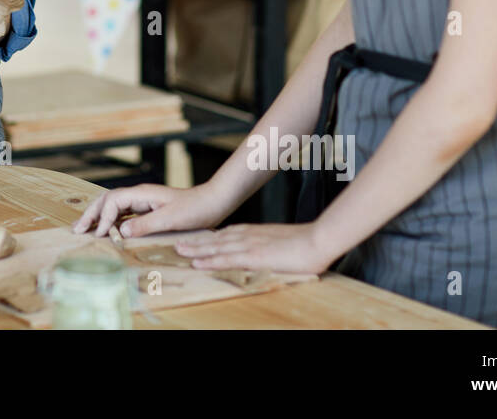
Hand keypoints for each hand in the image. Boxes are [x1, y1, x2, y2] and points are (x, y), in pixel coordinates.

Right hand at [72, 183, 226, 237]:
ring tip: (83, 229)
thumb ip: (145, 224)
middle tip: (76, 230)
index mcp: (142, 194)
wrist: (213, 203)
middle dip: (90, 214)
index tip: (98, 235)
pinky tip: (105, 229)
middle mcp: (139, 195)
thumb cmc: (195, 210)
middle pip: (106, 200)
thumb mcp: (170, 219)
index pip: (113, 202)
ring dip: (97, 216)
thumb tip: (120, 232)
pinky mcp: (147, 209)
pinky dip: (109, 220)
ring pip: (112, 206)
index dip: (103, 218)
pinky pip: (122, 213)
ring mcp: (142, 201)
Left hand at [172, 222, 332, 274]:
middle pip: (215, 239)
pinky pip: (227, 259)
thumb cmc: (306, 242)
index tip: (195, 240)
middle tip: (177, 244)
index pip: (225, 234)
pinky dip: (210, 260)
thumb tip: (263, 250)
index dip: (208, 238)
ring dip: (196, 250)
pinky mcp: (254, 256)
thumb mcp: (281, 240)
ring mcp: (249, 245)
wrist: (318, 239)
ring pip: (216, 247)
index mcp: (254, 231)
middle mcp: (248, 235)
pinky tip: (198, 263)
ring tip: (179, 251)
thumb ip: (268, 245)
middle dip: (196, 242)